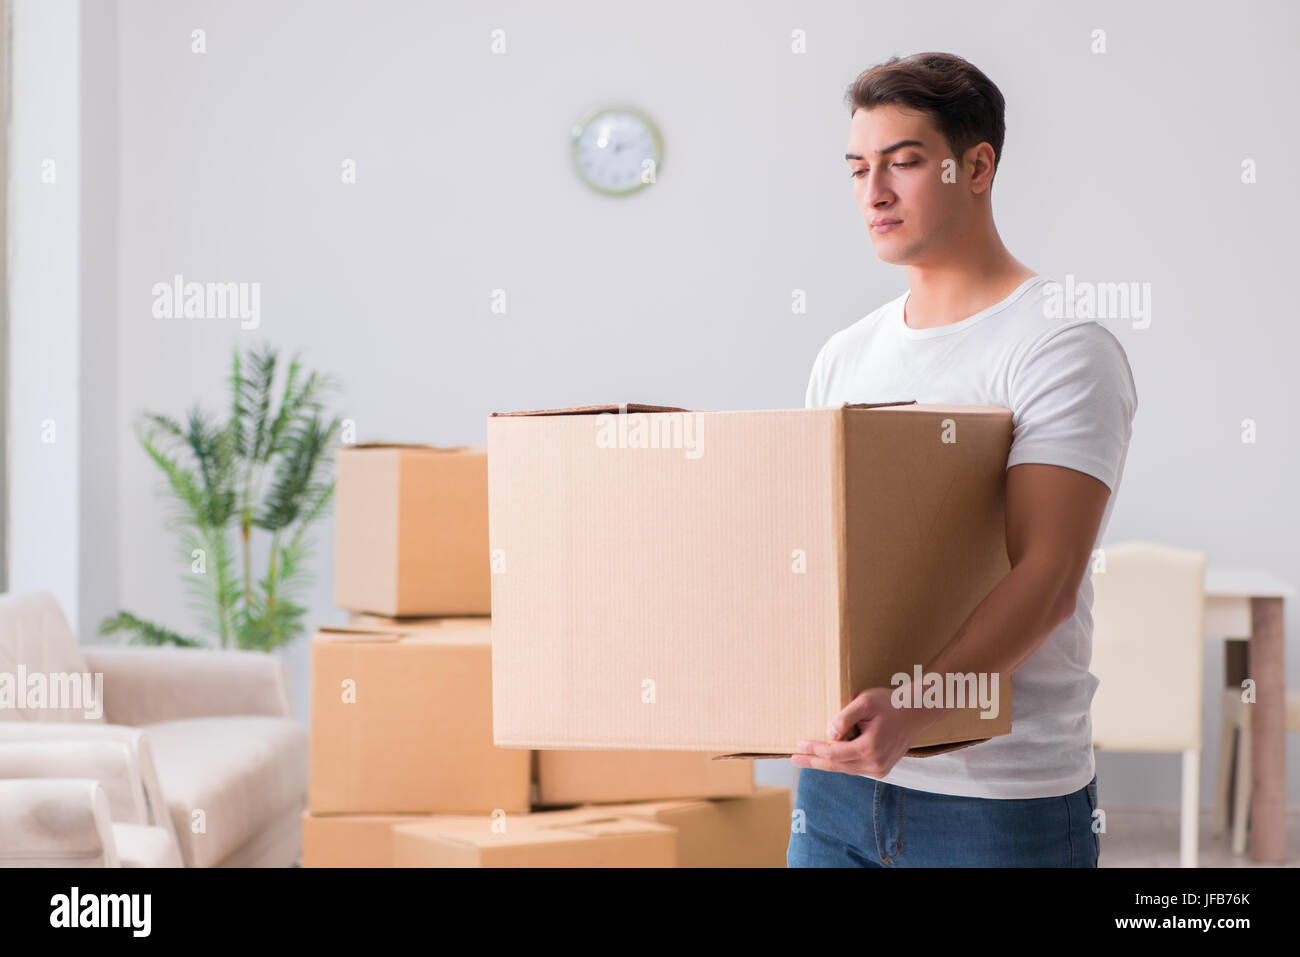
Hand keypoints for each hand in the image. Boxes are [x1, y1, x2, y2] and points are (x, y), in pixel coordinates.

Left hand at [789, 687, 922, 776]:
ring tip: (806, 759)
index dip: (813, 750)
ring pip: (845, 769)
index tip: (797, 746)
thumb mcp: (865, 702)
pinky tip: (827, 759)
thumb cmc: (890, 703)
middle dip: (813, 762)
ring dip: (825, 763)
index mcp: (869, 748)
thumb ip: (845, 717)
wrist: (916, 712)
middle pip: (836, 765)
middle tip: (793, 759)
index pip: (833, 753)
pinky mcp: (882, 769)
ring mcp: (879, 769)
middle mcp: (875, 764)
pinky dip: (840, 763)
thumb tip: (828, 734)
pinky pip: (854, 768)